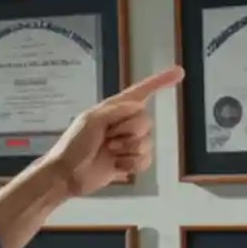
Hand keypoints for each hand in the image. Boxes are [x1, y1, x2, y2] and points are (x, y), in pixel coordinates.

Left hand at [46, 65, 184, 195]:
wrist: (67, 175)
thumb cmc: (74, 145)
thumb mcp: (90, 121)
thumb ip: (114, 111)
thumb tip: (137, 104)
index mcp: (113, 109)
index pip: (140, 92)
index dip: (160, 82)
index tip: (179, 72)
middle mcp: (123, 123)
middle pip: (146, 121)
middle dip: (128, 131)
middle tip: (107, 138)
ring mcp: (127, 143)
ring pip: (147, 142)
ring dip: (128, 149)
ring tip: (109, 152)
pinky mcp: (130, 161)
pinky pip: (146, 160)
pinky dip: (132, 164)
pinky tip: (116, 166)